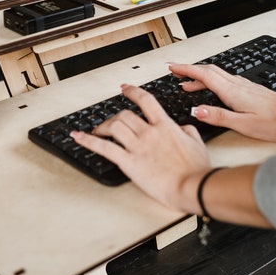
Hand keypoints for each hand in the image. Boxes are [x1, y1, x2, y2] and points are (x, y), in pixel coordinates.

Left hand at [72, 84, 211, 213]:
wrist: (193, 186)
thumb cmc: (197, 169)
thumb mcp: (197, 143)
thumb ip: (187, 131)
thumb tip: (182, 127)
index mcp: (165, 126)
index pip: (146, 101)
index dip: (133, 91)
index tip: (126, 88)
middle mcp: (149, 133)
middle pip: (125, 114)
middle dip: (115, 115)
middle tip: (109, 118)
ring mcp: (138, 147)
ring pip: (114, 126)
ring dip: (103, 126)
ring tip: (98, 130)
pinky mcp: (129, 162)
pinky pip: (104, 148)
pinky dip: (88, 141)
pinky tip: (79, 137)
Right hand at [169, 63, 275, 141]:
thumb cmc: (273, 123)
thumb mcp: (242, 124)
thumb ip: (218, 116)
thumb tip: (197, 110)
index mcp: (232, 92)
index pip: (204, 75)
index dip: (186, 70)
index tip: (172, 67)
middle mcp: (236, 84)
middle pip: (208, 70)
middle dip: (189, 69)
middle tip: (174, 71)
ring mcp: (243, 85)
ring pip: (216, 74)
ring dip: (199, 75)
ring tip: (187, 83)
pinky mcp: (248, 89)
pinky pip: (224, 79)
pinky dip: (211, 80)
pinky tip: (211, 88)